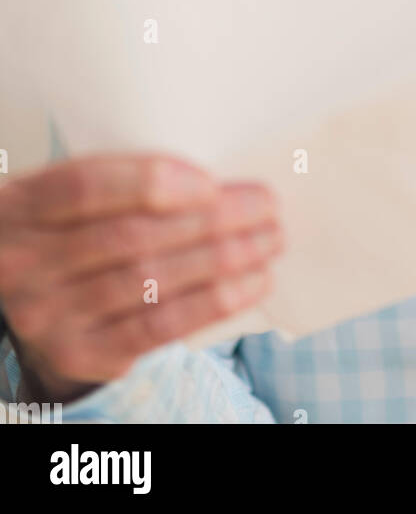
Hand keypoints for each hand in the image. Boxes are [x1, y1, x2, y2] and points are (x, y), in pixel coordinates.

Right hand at [0, 154, 282, 400]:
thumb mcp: (69, 197)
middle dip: (212, 219)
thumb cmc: (68, 229)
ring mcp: (48, 314)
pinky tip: (252, 282)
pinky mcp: (79, 353)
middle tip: (267, 206)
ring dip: (223, 259)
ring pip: (150, 280)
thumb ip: (124, 184)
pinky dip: (213, 302)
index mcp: (22, 205)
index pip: (88, 186)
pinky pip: (157, 326)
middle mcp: (25, 262)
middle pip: (131, 236)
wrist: (26, 297)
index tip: (213, 181)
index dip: (155, 182)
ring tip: (270, 240)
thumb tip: (220, 184)